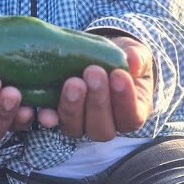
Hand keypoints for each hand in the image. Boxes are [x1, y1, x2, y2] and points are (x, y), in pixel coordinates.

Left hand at [39, 37, 153, 140]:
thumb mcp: (136, 55)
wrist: (100, 59)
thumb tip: (133, 61)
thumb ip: (138, 58)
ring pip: (76, 128)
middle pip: (102, 128)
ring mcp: (81, 124)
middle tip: (93, 72)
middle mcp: (106, 125)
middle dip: (97, 101)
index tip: (119, 75)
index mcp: (131, 114)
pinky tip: (45, 110)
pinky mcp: (60, 117)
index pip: (131, 115)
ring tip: (73, 82)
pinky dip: (48, 116)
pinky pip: (53, 121)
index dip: (125, 99)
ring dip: (73, 107)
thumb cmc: (123, 61)